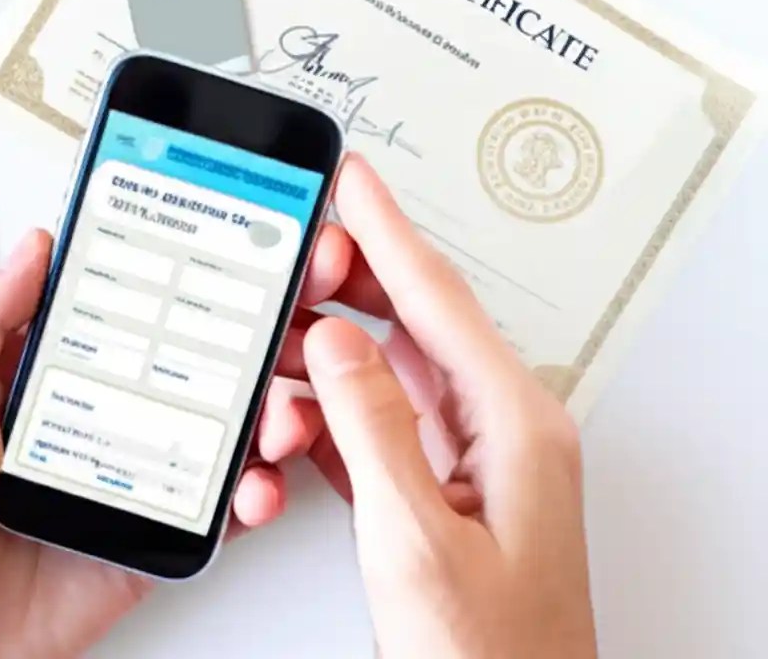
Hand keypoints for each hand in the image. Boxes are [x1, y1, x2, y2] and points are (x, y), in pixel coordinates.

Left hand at [0, 222, 354, 658]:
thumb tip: (35, 248)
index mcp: (32, 380)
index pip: (119, 310)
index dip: (177, 276)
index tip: (235, 243)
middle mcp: (84, 423)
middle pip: (183, 367)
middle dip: (249, 341)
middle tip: (294, 316)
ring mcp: (118, 485)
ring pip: (213, 437)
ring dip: (264, 416)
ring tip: (281, 411)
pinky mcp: (138, 548)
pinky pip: (210, 516)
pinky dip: (250, 498)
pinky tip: (258, 484)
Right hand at [285, 155, 596, 657]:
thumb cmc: (485, 655)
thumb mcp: (415, 540)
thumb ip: (373, 431)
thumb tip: (337, 346)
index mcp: (514, 426)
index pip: (437, 300)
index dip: (385, 231)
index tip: (350, 178)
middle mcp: (500, 431)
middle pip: (415, 323)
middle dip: (349, 283)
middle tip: (297, 249)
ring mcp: (471, 462)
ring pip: (388, 375)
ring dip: (327, 363)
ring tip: (274, 355)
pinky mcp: (440, 493)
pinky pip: (379, 426)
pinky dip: (330, 417)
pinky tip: (292, 416)